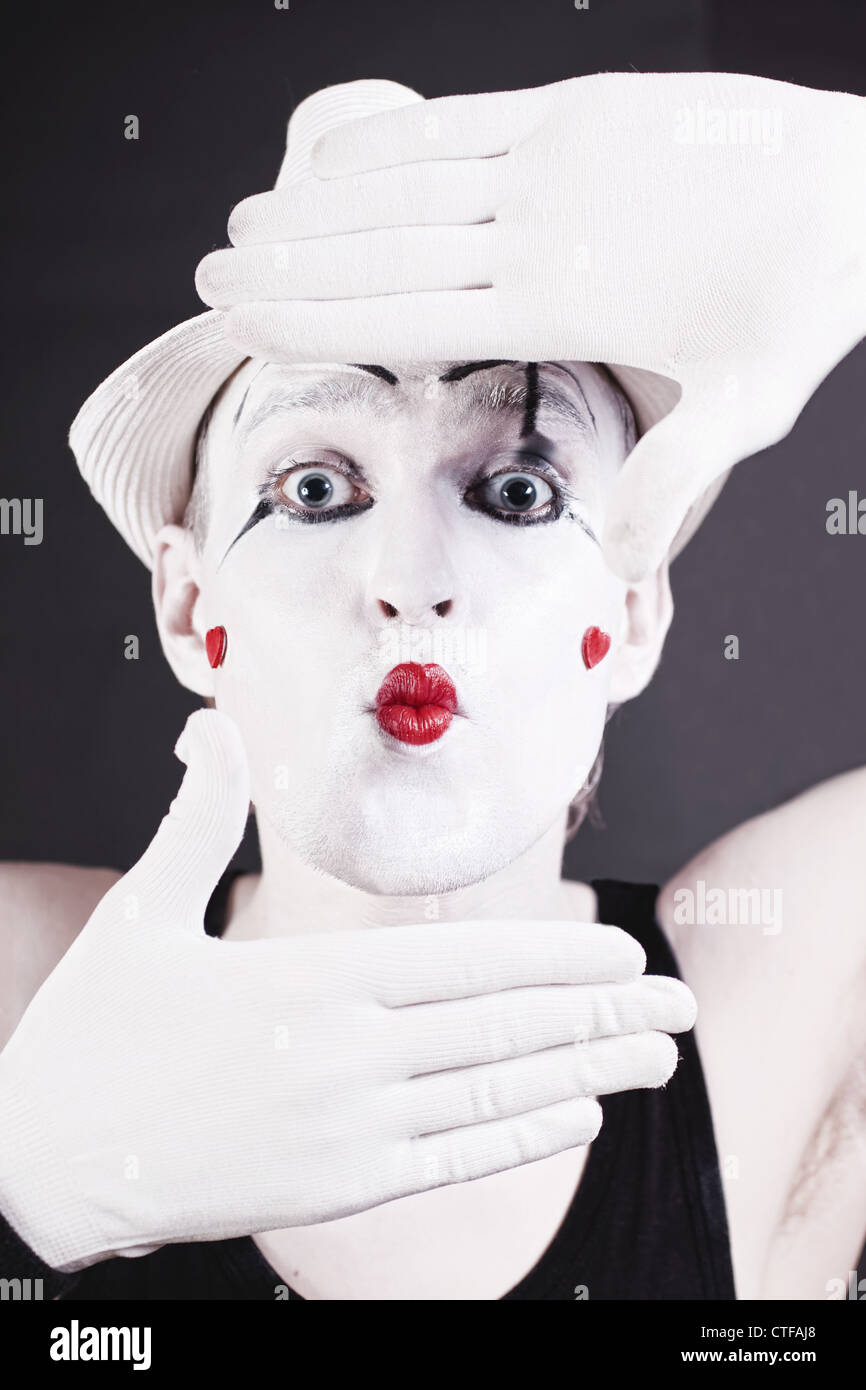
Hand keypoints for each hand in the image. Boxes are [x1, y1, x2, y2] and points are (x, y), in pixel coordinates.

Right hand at [0, 709, 694, 1272]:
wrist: (47, 1161)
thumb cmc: (96, 1034)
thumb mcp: (142, 911)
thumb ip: (196, 817)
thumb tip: (205, 726)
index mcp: (309, 980)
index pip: (466, 964)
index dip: (557, 958)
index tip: (625, 951)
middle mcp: (345, 1054)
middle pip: (501, 1030)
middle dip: (600, 1015)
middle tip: (679, 1006)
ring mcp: (346, 1128)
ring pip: (493, 1097)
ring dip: (584, 1074)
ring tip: (652, 1060)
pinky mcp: (337, 1187)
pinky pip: (453, 1159)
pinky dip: (521, 1139)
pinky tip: (575, 1117)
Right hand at [196, 71, 865, 579]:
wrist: (854, 186)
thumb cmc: (796, 309)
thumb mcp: (744, 413)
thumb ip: (670, 481)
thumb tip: (615, 567)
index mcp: (561, 308)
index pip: (407, 318)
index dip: (316, 319)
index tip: (242, 318)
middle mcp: (540, 228)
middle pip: (385, 252)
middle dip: (289, 265)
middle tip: (210, 271)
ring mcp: (555, 159)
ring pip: (408, 186)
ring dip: (318, 206)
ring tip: (246, 219)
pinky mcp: (578, 106)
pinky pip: (460, 121)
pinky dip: (388, 142)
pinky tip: (333, 155)